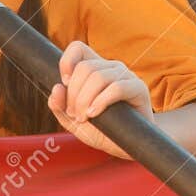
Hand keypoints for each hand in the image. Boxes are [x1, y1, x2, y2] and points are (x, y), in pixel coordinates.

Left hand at [48, 40, 152, 158]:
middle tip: (73, 114)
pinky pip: (117, 88)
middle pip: (85, 67)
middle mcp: (111, 68)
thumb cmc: (102, 131)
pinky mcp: (138, 88)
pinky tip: (94, 113)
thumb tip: (57, 88)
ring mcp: (126, 76)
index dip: (66, 62)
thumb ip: (60, 107)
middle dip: (73, 93)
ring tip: (83, 117)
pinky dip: (101, 101)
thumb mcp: (73, 121)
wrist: (124, 146)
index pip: (78, 48)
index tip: (64, 84)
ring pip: (98, 77)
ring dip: (84, 100)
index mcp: (96, 69)